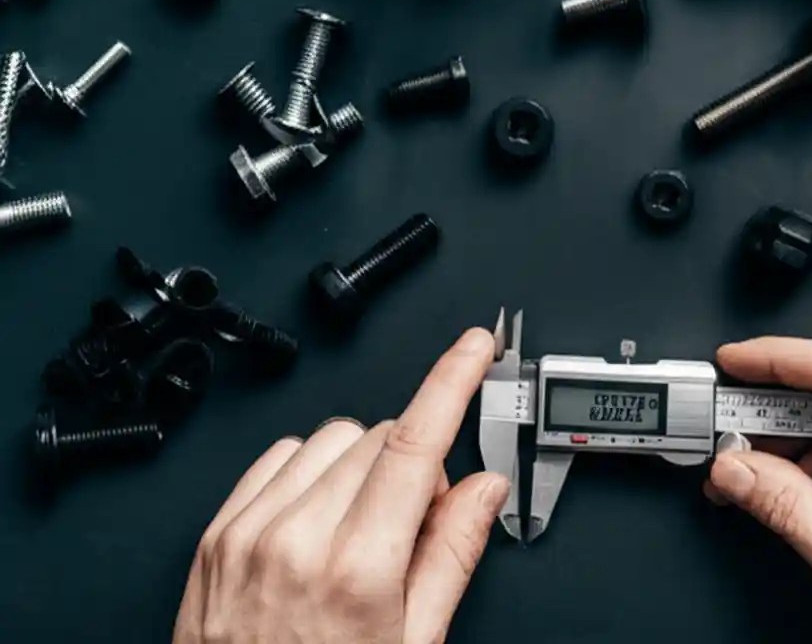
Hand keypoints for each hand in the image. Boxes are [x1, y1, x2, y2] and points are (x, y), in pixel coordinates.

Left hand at [173, 328, 506, 643]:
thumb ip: (452, 554)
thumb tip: (485, 489)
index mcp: (357, 570)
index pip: (416, 444)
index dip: (452, 382)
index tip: (474, 350)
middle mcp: (297, 540)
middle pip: (380, 436)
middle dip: (415, 462)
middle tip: (416, 521)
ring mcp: (249, 533)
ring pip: (331, 439)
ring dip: (363, 464)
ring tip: (364, 528)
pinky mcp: (217, 533)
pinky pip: (279, 456)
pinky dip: (313, 471)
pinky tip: (322, 518)